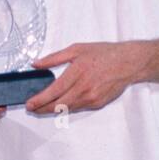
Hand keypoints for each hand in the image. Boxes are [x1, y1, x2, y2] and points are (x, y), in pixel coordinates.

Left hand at [25, 41, 144, 114]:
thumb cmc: (105, 54)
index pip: (53, 91)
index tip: (29, 103)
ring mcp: (91, 98)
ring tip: (43, 107)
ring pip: (67, 109)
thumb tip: (36, 64)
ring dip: (54, 110)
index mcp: (77, 72)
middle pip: (58, 105)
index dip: (39, 100)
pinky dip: (68, 107)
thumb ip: (54, 58)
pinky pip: (78, 108)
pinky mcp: (97, 104)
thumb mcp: (77, 49)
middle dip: (42, 109)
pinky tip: (62, 104)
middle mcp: (84, 88)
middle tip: (32, 108)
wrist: (129, 63)